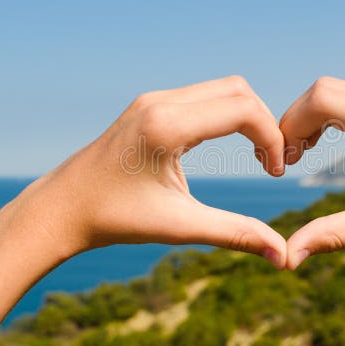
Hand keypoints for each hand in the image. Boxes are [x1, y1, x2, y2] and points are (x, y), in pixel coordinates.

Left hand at [7, 75, 287, 267]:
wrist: (61, 209)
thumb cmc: (114, 219)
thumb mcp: (179, 226)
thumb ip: (234, 233)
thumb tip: (282, 256)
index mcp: (166, 126)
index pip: (242, 110)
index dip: (271, 138)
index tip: (275, 172)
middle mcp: (160, 102)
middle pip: (238, 90)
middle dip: (264, 123)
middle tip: (271, 163)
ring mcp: (153, 99)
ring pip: (222, 89)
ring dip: (247, 117)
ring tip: (257, 156)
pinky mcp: (150, 105)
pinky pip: (203, 97)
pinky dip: (226, 115)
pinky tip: (229, 146)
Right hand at [281, 76, 344, 268]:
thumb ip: (336, 234)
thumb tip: (288, 257)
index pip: (324, 99)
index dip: (291, 125)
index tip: (283, 163)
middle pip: (325, 88)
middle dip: (295, 120)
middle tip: (286, 160)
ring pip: (338, 89)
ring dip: (310, 116)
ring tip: (301, 154)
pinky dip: (329, 115)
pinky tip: (322, 143)